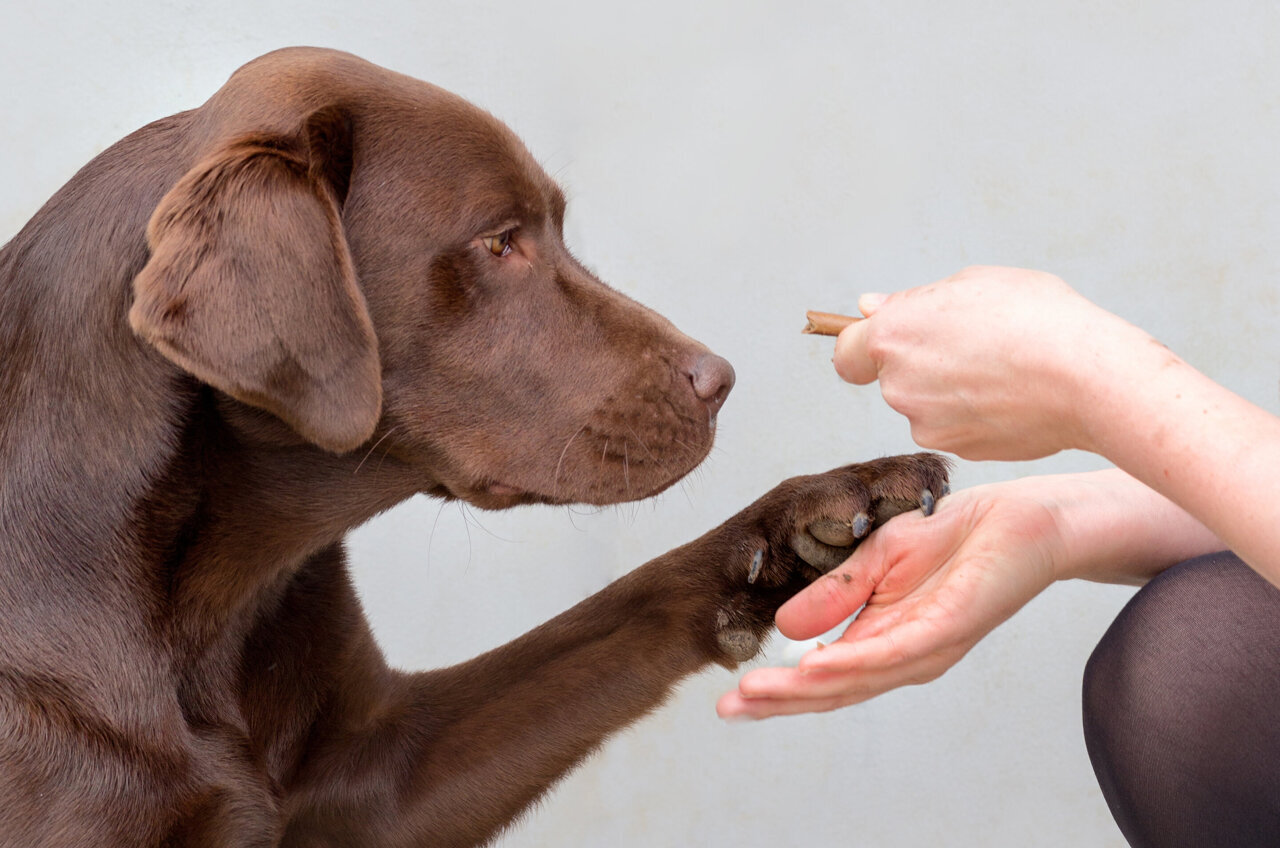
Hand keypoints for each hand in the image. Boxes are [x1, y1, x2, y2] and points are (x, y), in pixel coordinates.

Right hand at [717, 482, 1060, 718]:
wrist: (1019, 517)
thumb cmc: (955, 536)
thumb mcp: (876, 558)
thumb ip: (834, 594)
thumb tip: (784, 628)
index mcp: (883, 640)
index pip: (823, 676)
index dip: (777, 689)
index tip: (731, 699)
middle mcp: (903, 656)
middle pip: (832, 690)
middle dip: (778, 701)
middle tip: (728, 709)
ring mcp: (926, 647)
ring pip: (855, 679)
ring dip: (802, 688)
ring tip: (756, 693)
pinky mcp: (947, 628)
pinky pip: (891, 652)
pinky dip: (849, 661)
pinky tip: (812, 664)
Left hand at [833, 266, 1154, 459]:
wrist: (1088, 379)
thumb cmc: (1038, 319)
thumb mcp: (974, 282)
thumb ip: (914, 300)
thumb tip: (872, 309)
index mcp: (893, 336)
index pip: (846, 353)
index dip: (864, 347)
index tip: (887, 342)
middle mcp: (899, 386)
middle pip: (895, 376)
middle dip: (924, 362)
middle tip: (976, 343)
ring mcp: (927, 424)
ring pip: (927, 404)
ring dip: (951, 390)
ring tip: (1003, 368)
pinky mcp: (958, 449)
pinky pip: (956, 427)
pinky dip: (976, 414)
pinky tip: (1013, 396)